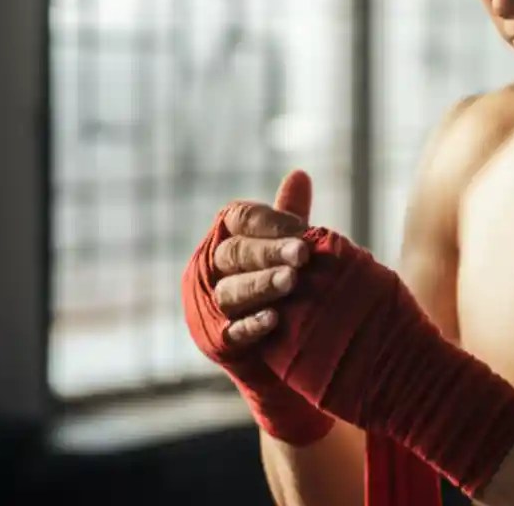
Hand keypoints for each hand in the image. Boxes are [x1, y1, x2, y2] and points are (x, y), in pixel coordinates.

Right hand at [211, 177, 314, 347]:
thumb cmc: (273, 275)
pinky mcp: (219, 338)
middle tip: (301, 254)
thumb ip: (287, 215)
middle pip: (236, 253)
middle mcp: (212, 265)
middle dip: (270, 252)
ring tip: (291, 281)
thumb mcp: (281, 245)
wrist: (267, 335)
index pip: (239, 218)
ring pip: (231, 290)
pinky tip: (274, 319)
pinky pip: (232, 330)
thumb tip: (300, 174)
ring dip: (261, 285)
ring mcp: (212, 302)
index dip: (268, 222)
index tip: (300, 228)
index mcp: (226, 235)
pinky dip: (252, 324)